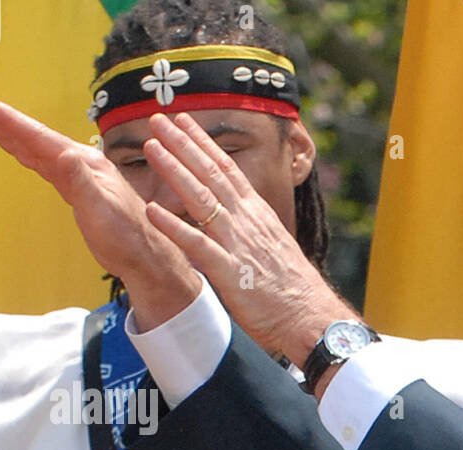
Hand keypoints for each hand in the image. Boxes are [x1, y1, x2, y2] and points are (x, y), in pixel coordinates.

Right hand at [0, 94, 199, 326]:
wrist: (146, 258)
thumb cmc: (127, 239)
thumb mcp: (101, 211)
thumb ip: (80, 181)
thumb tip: (61, 153)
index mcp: (85, 163)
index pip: (40, 138)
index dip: (9, 121)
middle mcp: (82, 163)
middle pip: (32, 137)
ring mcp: (80, 175)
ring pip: (35, 149)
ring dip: (7, 133)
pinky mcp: (77, 190)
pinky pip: (43, 164)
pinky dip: (24, 152)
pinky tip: (14, 147)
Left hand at [140, 112, 348, 359]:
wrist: (311, 317)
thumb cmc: (293, 291)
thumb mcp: (272, 250)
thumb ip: (249, 234)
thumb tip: (232, 226)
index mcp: (257, 216)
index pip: (228, 170)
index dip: (204, 144)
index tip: (184, 121)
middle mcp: (247, 222)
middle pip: (211, 174)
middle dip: (183, 144)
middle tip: (157, 119)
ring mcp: (237, 244)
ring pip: (202, 199)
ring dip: (174, 171)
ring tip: (151, 148)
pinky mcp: (229, 271)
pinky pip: (197, 245)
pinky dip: (174, 227)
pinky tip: (152, 211)